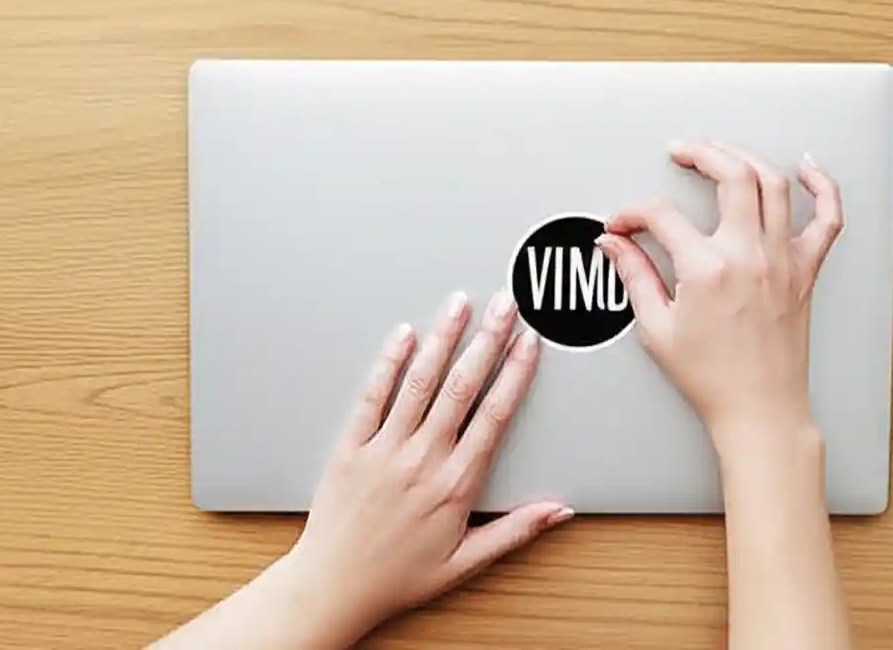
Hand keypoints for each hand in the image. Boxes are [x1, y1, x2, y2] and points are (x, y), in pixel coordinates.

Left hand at [153, 291, 571, 649]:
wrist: (334, 586)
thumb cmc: (397, 577)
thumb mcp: (467, 561)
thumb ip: (516, 531)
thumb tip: (558, 511)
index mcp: (455, 485)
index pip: (494, 416)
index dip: (515, 374)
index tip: (529, 344)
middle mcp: (422, 459)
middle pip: (461, 387)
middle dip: (487, 340)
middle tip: (503, 306)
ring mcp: (384, 449)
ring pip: (419, 383)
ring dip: (442, 339)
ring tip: (459, 305)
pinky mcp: (351, 447)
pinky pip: (372, 397)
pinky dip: (389, 363)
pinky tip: (403, 336)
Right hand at [598, 141, 852, 649]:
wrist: (759, 409)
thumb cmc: (713, 379)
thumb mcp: (657, 329)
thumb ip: (634, 276)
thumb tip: (615, 245)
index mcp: (707, 270)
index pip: (662, 216)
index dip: (633, 214)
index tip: (623, 224)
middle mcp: (749, 256)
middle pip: (731, 174)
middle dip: (700, 152)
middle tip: (681, 151)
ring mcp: (783, 260)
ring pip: (774, 184)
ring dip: (746, 157)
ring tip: (724, 151)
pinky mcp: (805, 271)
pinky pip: (827, 219)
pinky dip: (823, 187)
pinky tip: (809, 169)